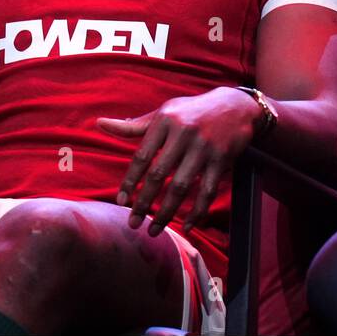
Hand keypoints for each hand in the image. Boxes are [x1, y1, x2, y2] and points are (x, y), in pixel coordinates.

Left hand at [97, 87, 263, 235]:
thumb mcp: (164, 113)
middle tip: (133, 223)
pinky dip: (197, 212)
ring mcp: (204, 146)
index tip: (120, 202)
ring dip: (166, 212)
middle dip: (144, 202)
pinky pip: (207, 191)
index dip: (129, 181)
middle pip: (158, 174)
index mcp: (165, 120)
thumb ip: (134, 126)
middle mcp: (184, 132)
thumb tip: (100, 124)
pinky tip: (187, 226)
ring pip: (181, 186)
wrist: (236, 105)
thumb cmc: (191, 111)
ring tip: (154, 231)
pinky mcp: (222, 158)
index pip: (141, 156)